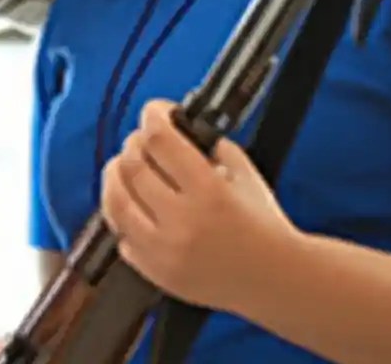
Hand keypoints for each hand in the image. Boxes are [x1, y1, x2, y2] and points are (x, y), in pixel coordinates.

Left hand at [100, 100, 301, 312]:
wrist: (276, 280)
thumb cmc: (265, 228)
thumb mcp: (246, 175)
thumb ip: (212, 147)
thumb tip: (178, 129)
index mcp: (209, 191)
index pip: (160, 139)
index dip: (152, 115)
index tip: (154, 111)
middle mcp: (182, 220)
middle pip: (131, 166)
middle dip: (133, 144)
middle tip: (141, 141)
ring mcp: (164, 249)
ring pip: (115, 201)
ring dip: (114, 176)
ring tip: (122, 167)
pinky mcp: (155, 272)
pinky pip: (121, 236)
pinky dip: (121, 216)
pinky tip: (132, 206)